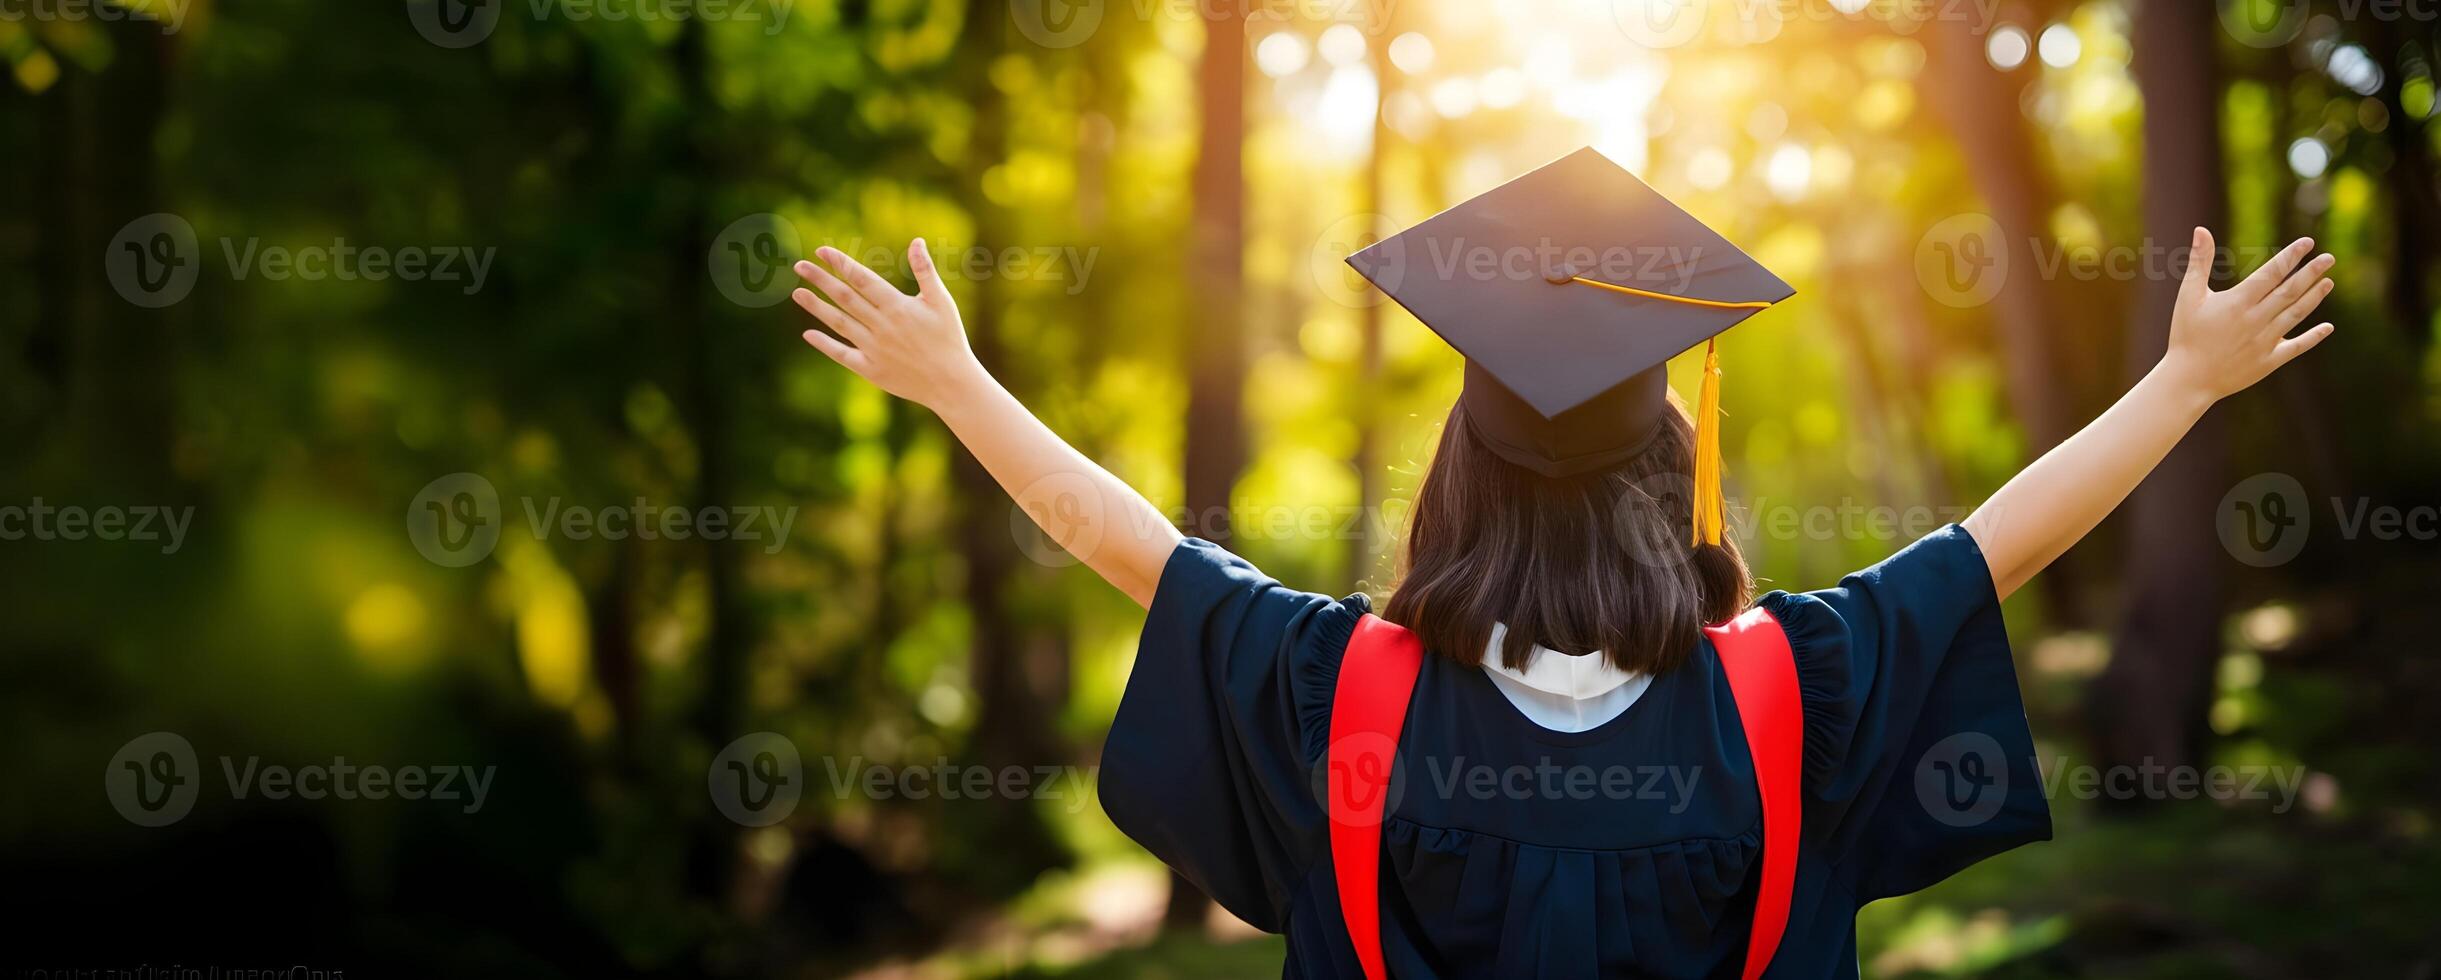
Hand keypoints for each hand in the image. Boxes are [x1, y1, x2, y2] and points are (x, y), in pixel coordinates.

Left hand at [791, 239, 985, 408]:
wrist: (951, 383)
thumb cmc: (949, 338)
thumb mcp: (942, 301)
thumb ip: (925, 271)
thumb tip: (916, 241)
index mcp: (897, 306)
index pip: (862, 279)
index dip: (841, 263)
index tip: (821, 250)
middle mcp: (881, 326)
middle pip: (845, 297)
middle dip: (821, 279)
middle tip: (800, 265)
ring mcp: (873, 349)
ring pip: (839, 323)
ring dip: (817, 307)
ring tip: (797, 292)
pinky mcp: (871, 370)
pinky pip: (842, 354)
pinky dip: (825, 344)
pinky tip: (808, 334)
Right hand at [2159, 227, 2337, 402]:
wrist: (2188, 379)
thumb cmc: (2186, 335)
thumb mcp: (2188, 296)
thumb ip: (2198, 262)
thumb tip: (2201, 230)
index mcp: (2238, 302)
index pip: (2271, 273)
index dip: (2291, 257)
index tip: (2307, 243)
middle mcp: (2256, 320)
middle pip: (2290, 291)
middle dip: (2311, 272)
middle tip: (2329, 258)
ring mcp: (2265, 341)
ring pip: (2296, 314)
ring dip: (2314, 297)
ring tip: (2329, 282)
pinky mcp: (2269, 361)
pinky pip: (2296, 346)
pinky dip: (2314, 337)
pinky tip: (2328, 327)